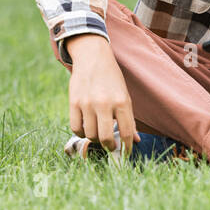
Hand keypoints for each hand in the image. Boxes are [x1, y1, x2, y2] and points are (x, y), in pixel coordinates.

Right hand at [66, 34, 139, 153]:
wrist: (92, 57)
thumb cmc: (112, 79)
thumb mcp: (125, 96)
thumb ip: (129, 119)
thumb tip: (136, 141)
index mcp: (122, 102)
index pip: (126, 133)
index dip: (127, 147)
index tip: (126, 153)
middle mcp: (104, 103)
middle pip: (105, 138)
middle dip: (109, 147)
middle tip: (110, 146)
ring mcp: (87, 103)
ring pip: (90, 135)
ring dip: (95, 139)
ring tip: (98, 134)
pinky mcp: (74, 102)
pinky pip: (76, 127)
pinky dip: (81, 133)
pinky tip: (86, 128)